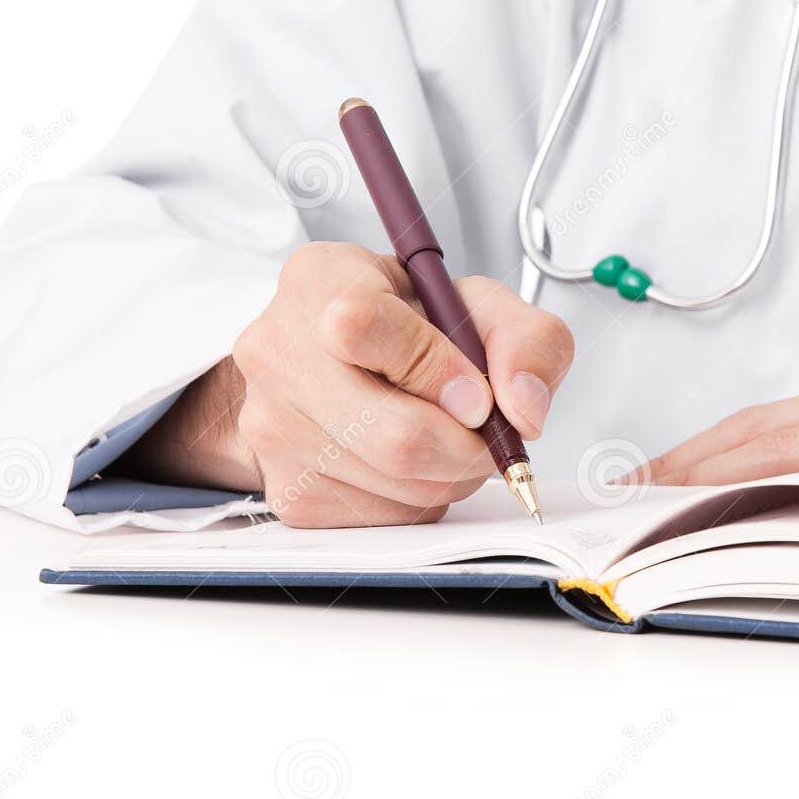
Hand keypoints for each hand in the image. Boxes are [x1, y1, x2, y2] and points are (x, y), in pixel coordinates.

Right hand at [115, 242, 573, 526]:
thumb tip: (525, 412)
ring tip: (449, 435)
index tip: (477, 394)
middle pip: (392, 434)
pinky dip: (422, 498)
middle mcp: (278, 351)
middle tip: (486, 430)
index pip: (361, 326)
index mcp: (318, 280)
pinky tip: (414, 462)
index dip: (435, 370)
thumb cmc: (412, 326)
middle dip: (468, 444)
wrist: (340, 365)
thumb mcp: (482, 305)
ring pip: (398, 482)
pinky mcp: (287, 491)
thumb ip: (527, 341)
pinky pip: (384, 517)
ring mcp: (271, 427)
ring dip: (452, 472)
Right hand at [640, 362, 798, 485]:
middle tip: (634, 496)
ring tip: (677, 486)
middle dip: (690, 459)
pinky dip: (772, 442)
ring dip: (726, 450)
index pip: (773, 449)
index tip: (649, 502)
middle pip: (765, 425)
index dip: (701, 476)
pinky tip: (759, 469)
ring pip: (791, 417)